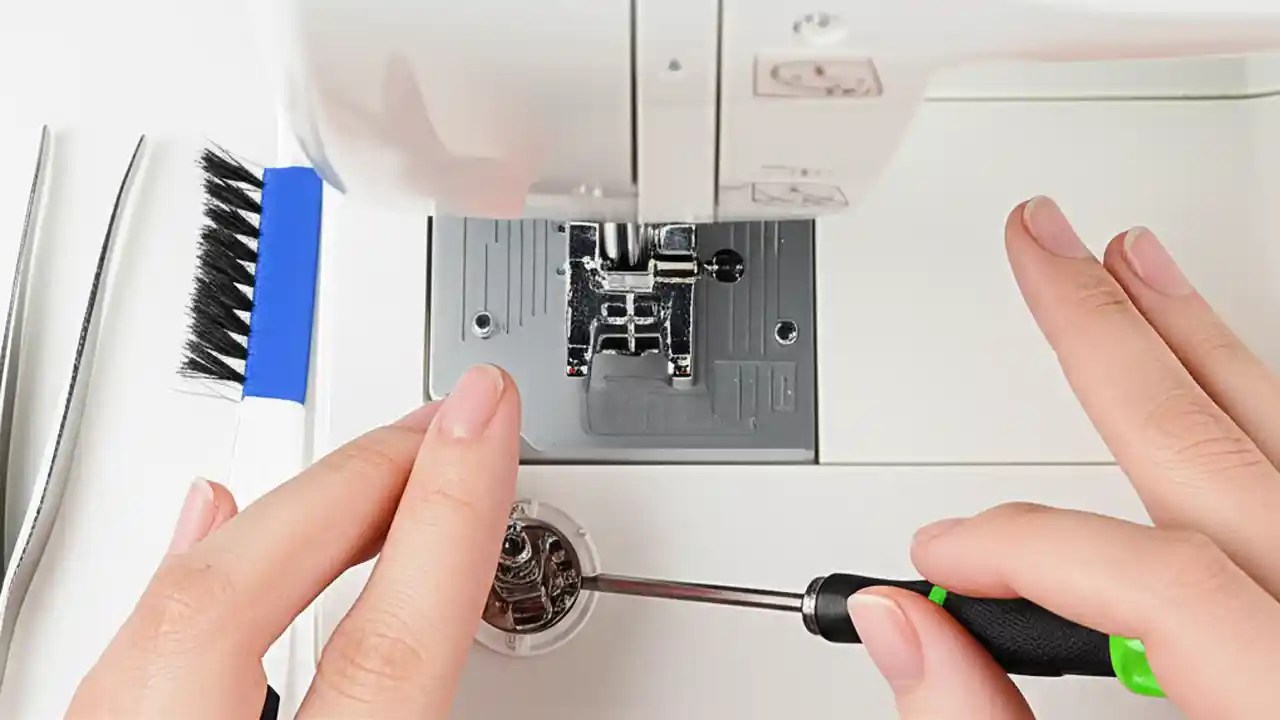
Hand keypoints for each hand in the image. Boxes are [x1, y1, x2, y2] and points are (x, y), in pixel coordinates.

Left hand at [68, 365, 519, 718]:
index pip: (382, 652)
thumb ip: (428, 710)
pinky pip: (112, 658)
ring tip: (363, 467)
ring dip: (276, 517)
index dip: (445, 516)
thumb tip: (471, 620)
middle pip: (236, 601)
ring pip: (160, 611)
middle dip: (353, 485)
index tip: (482, 421)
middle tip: (440, 426)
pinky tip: (209, 530)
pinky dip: (179, 579)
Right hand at [848, 198, 1279, 718]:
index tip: (939, 556)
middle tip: (1045, 243)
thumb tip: (901, 630)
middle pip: (1224, 451)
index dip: (1014, 549)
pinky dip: (1260, 418)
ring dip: (1201, 346)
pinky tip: (1227, 380)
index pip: (1144, 577)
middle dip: (1110, 333)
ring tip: (1136, 265)